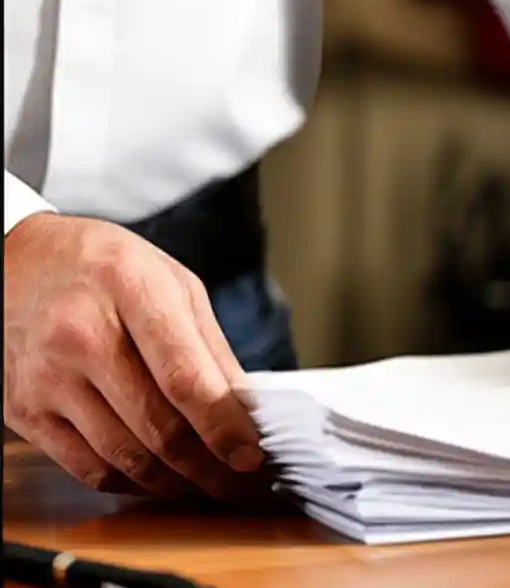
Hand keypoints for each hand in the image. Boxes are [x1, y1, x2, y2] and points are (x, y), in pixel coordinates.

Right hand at [3, 213, 264, 497]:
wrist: (17, 260)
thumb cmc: (105, 267)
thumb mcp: (173, 282)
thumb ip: (211, 346)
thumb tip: (245, 409)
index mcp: (130, 289)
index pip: (184, 378)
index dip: (223, 426)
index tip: (251, 455)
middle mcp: (81, 333)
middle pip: (157, 425)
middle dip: (209, 466)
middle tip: (241, 482)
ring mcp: (46, 375)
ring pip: (124, 455)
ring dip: (175, 482)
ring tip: (209, 484)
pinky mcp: (23, 408)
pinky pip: (86, 466)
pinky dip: (130, 483)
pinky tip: (159, 479)